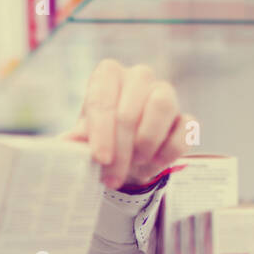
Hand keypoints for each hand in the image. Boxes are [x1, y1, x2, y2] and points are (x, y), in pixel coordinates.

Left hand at [62, 59, 192, 191]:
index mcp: (108, 77)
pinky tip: (154, 163)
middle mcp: (138, 78)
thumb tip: (67, 143)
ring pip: (162, 106)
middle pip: (130, 108)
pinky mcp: (185, 118)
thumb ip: (75, 141)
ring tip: (134, 164)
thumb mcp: (82, 143)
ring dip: (146, 143)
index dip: (101, 131)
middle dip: (120, 148)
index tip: (100, 159)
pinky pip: (186, 128)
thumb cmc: (100, 144)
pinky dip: (169, 151)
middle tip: (111, 176)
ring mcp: (164, 94)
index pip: (103, 96)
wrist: (123, 162)